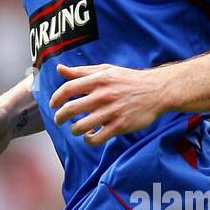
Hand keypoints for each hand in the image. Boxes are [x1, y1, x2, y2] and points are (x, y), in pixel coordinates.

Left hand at [49, 62, 166, 145]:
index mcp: (98, 79)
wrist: (156, 91)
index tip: (53, 105)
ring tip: (75, 128)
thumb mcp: (106, 70)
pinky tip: (90, 136)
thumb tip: (59, 69)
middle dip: (59, 117)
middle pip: (70, 109)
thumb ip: (81, 71)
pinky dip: (89, 140)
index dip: (56, 98)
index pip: (68, 89)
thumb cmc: (128, 80)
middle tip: (59, 120)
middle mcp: (103, 95)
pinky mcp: (119, 126)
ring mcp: (111, 112)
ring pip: (81, 126)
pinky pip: (96, 138)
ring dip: (74, 130)